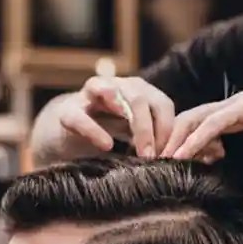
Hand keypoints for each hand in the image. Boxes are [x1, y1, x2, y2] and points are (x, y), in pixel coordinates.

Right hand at [57, 76, 176, 158]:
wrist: (64, 127)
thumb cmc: (105, 129)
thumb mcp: (132, 131)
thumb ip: (152, 136)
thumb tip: (177, 154)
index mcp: (137, 91)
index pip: (162, 103)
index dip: (168, 129)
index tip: (170, 156)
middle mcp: (116, 85)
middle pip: (141, 98)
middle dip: (152, 130)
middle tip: (155, 158)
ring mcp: (89, 94)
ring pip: (114, 94)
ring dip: (132, 120)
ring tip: (143, 149)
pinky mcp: (67, 111)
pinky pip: (81, 117)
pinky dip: (94, 130)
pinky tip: (107, 145)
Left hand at [161, 71, 242, 214]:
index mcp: (236, 116)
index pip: (198, 128)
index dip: (181, 145)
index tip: (166, 167)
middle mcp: (231, 107)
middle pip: (186, 122)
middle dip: (167, 142)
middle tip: (150, 167)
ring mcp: (236, 104)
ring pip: (193, 120)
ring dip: (174, 141)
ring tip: (157, 163)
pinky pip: (212, 123)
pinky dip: (195, 139)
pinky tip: (181, 154)